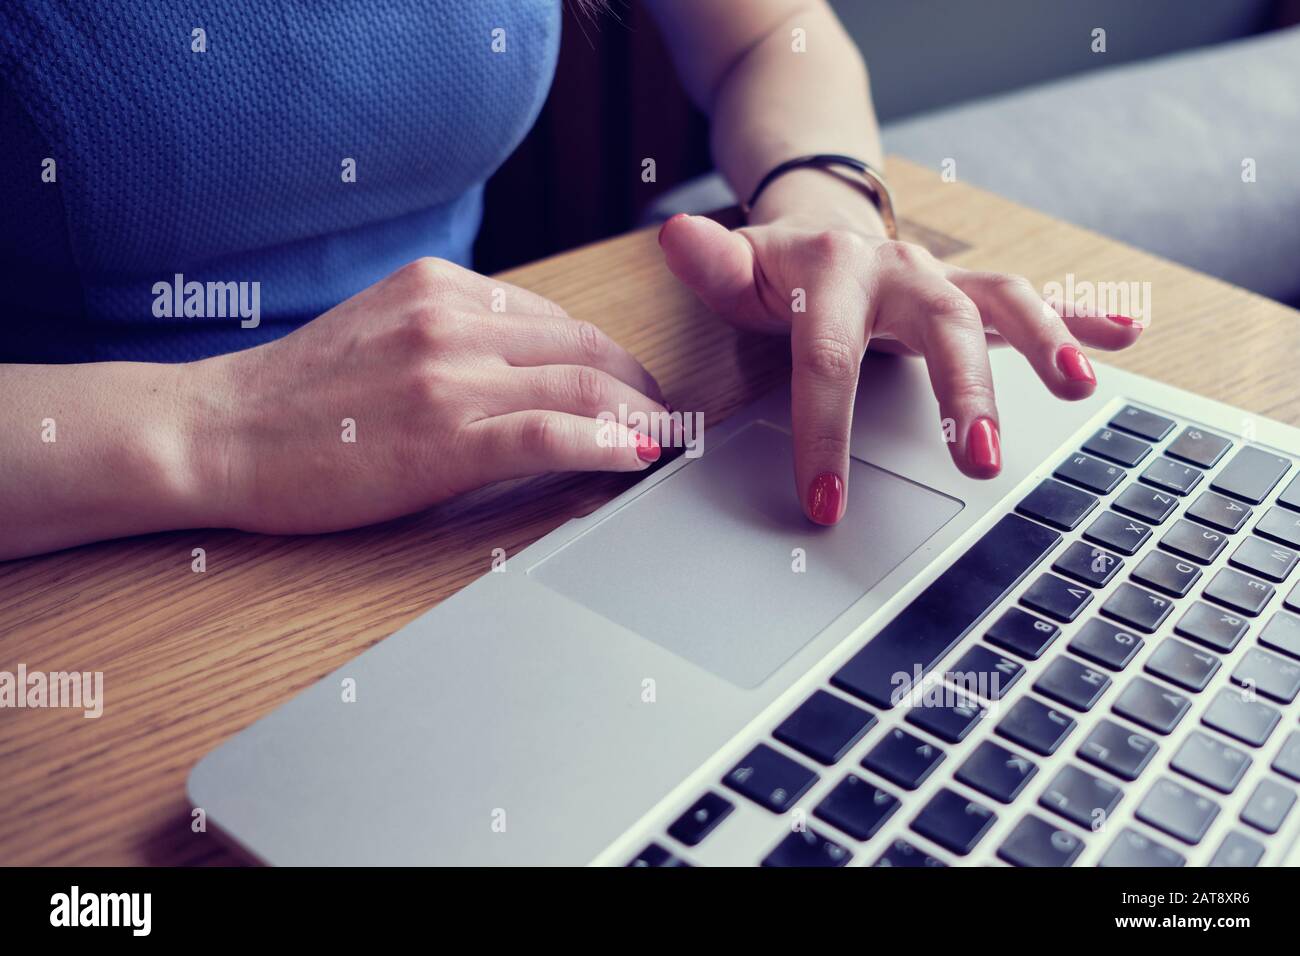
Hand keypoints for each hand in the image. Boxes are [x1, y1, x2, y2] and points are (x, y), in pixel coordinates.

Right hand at [189, 258, 667, 533]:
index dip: (609, 358)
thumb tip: (530, 366)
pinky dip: (607, 444)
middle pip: (585, 348)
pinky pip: (551, 434)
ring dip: (639, 417)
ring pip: (582, 387)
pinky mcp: (443, 436)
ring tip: (665, 440)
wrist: (218, 433)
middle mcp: (451, 319)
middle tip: (664, 417)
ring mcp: (450, 375)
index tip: (631, 386)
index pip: (557, 319)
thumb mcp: (383, 331)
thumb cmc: (298, 398)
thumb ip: (455, 334)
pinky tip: (637, 457)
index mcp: (440, 288)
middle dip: (638, 386)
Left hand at [658, 212, 1141, 524]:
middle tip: (979, 458)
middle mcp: (902, 274)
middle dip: (965, 391)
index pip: (828, 361)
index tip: (826, 504)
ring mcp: (946, 283)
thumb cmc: (779, 272)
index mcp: (836, 275)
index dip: (824, 433)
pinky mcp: (978, 294)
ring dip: (1046, 344)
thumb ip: (713, 263)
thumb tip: (677, 237)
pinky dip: (1084, 315)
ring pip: (1005, 303)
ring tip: (1082, 389)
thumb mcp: (740, 269)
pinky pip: (1039, 297)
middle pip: (942, 326)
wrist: (824, 229)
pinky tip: (1127, 333)